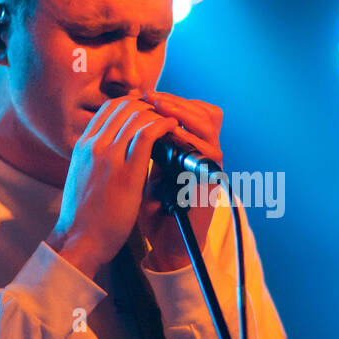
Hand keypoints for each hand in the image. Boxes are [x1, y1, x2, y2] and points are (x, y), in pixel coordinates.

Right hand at [46, 94, 178, 275]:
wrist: (79, 240)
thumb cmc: (85, 214)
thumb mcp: (85, 176)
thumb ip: (98, 159)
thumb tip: (118, 149)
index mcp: (83, 145)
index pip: (110, 108)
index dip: (134, 105)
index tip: (149, 113)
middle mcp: (93, 145)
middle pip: (125, 106)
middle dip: (149, 107)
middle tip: (165, 116)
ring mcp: (108, 157)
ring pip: (137, 116)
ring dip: (159, 115)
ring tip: (173, 124)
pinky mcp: (126, 172)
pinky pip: (147, 135)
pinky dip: (163, 126)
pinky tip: (172, 130)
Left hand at [136, 90, 223, 271]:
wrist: (164, 244)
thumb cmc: (151, 210)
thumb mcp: (143, 171)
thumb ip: (143, 146)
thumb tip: (126, 117)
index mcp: (189, 149)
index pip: (191, 111)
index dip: (171, 100)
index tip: (145, 94)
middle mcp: (204, 154)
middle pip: (207, 112)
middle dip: (178, 102)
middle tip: (153, 98)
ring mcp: (210, 167)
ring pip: (212, 126)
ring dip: (186, 114)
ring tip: (161, 109)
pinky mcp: (212, 182)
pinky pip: (211, 152)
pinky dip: (193, 139)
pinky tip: (171, 133)